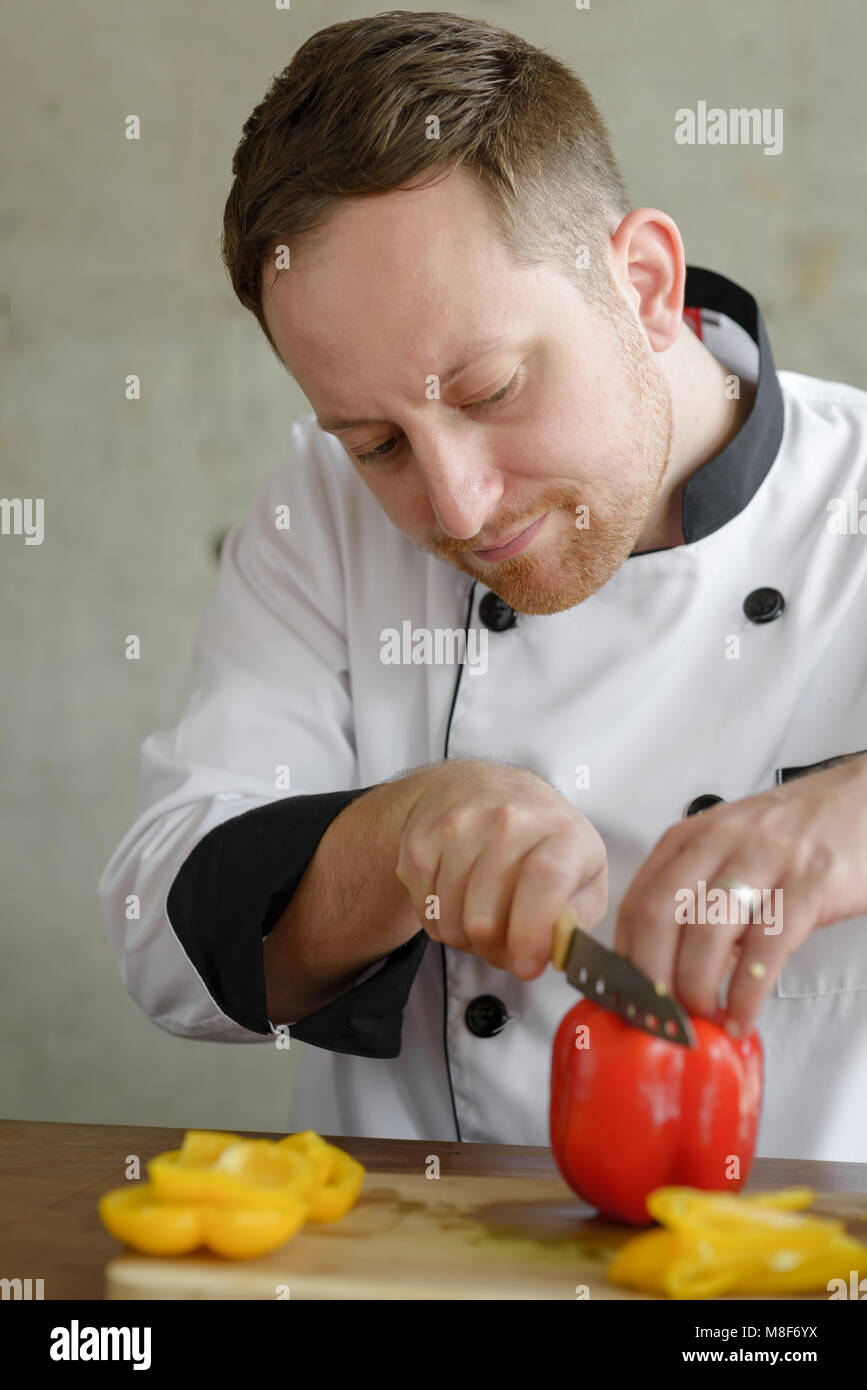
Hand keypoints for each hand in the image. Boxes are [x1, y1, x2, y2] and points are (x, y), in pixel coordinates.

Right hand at [395, 759, 606, 977]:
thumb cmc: (540, 840)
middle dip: (495, 951)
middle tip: (506, 945)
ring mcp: (459, 827)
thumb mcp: (583, 874)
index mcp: (561, 831)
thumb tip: (554, 949)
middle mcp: (509, 819)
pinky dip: (440, 922)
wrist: (482, 788)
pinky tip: (459, 903)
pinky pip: (425, 910)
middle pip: (487, 917)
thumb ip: (577, 919)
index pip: (545, 879)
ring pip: (452, 920)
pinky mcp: (421, 841)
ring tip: (483, 919)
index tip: (526, 966)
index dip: (532, 932)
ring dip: (466, 939)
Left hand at [614, 754, 866, 1037]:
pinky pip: (766, 946)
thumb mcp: (728, 851)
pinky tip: (742, 1016)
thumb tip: (664, 970)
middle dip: (652, 978)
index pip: (637, 901)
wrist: (860, 804)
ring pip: (708, 932)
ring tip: (703, 1021)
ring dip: (698, 989)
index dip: (626, 959)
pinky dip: (747, 992)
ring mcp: (765, 859)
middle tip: (659, 1019)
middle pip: (660, 916)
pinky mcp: (810, 882)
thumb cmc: (791, 836)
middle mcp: (720, 842)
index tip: (629, 999)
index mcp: (690, 838)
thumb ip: (695, 898)